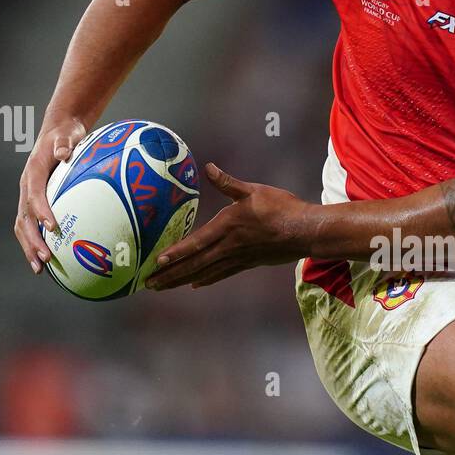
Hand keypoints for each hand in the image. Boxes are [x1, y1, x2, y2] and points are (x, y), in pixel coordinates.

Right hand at [14, 117, 88, 272]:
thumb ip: (65, 142)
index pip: (34, 194)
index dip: (41, 211)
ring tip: (40, 268)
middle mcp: (27, 187)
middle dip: (32, 240)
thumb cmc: (66, 135)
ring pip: (24, 227)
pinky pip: (32, 227)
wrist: (58, 133)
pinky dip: (37, 244)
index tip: (52, 227)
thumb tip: (65, 151)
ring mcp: (29, 197)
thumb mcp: (67, 134)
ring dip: (30, 248)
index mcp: (34, 172)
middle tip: (45, 259)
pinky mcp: (35, 204)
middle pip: (24, 218)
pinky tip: (50, 262)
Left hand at [146, 162, 313, 290]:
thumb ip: (227, 183)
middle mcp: (229, 246)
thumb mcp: (253, 190)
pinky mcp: (248, 262)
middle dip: (170, 275)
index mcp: (227, 227)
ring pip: (204, 272)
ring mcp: (238, 258)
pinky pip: (221, 274)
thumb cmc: (282, 208)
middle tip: (148, 284)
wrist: (306, 232)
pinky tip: (194, 284)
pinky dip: (206, 279)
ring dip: (181, 280)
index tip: (156, 261)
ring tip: (162, 287)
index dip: (175, 253)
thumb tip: (207, 167)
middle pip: (195, 264)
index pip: (196, 243)